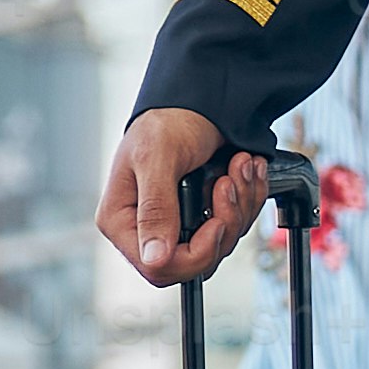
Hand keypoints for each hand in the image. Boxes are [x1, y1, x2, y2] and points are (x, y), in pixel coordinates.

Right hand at [99, 109, 249, 286]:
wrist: (197, 101)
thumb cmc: (167, 121)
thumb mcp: (157, 158)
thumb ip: (156, 208)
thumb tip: (154, 256)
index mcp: (121, 220)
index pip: (157, 267)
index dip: (195, 253)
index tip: (217, 222)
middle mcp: (146, 229)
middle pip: (194, 262)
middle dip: (225, 223)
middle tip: (229, 183)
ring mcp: (175, 224)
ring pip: (220, 244)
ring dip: (241, 204)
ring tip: (240, 166)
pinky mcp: (201, 217)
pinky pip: (233, 227)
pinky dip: (248, 197)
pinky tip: (245, 169)